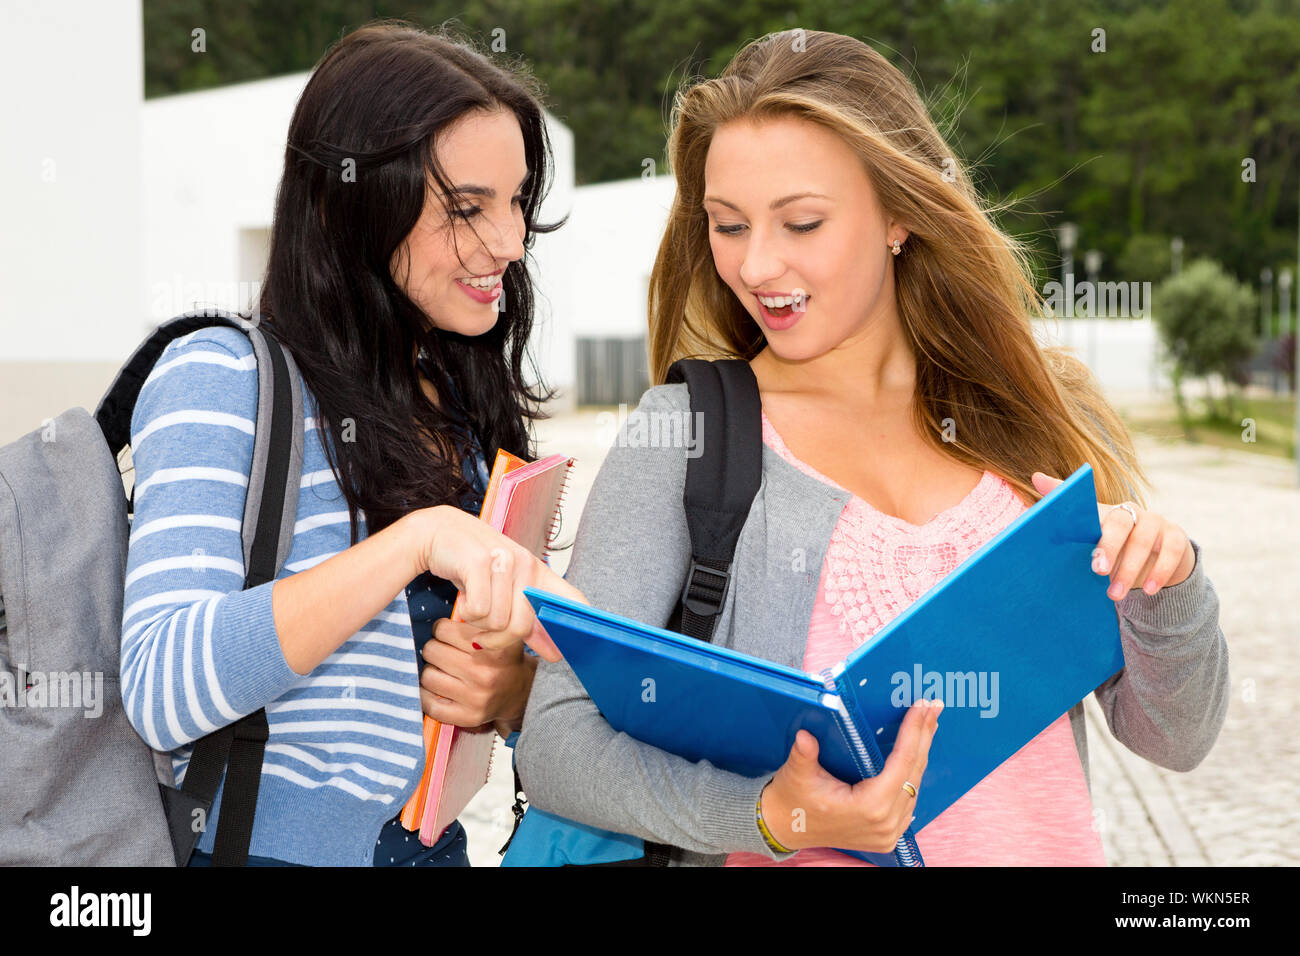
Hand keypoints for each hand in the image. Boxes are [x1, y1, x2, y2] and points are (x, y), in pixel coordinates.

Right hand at [408, 505, 589, 661]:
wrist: (436, 531)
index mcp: (538, 570)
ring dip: (477, 624)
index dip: (573, 628)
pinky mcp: (479, 562)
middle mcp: (526, 563)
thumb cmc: (471, 564)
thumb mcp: (504, 590)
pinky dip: (465, 614)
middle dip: (497, 639)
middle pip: (521, 627)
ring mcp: (504, 560)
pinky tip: (463, 598)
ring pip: (497, 622)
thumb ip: (530, 622)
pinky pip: (478, 611)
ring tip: (472, 605)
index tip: (560, 653)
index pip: (572, 600)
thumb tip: (556, 655)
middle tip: (482, 632)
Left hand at [419, 617, 536, 731]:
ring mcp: (476, 698)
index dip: (442, 630)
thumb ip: (476, 620)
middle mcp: (485, 673)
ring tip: (444, 670)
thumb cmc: (503, 658)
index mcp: (492, 647)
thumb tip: (446, 614)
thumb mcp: (498, 632)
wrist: (522, 692)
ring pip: (427, 676)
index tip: (448, 634)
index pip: (443, 629)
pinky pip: (429, 704)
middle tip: (444, 652)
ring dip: (432, 671)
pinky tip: (438, 689)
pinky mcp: (468, 717)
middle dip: (435, 648)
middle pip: (431, 650)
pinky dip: (427, 695)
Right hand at [758, 698, 941, 853]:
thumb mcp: (796, 774)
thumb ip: (804, 755)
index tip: (922, 707)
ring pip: (914, 786)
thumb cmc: (793, 799)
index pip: (901, 762)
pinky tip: (917, 753)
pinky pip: (908, 800)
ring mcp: (889, 832)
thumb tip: (806, 736)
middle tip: (933, 707)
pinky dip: (912, 774)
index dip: (913, 732)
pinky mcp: (887, 834)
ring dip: (921, 753)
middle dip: (924, 736)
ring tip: (927, 724)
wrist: (786, 827)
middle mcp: (885, 823)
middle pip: (914, 772)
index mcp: (869, 808)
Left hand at [1030, 472, 1195, 600]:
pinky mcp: (1177, 538)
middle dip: (1108, 547)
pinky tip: (1151, 590)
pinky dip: (1160, 572)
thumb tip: (1036, 480)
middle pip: (1119, 524)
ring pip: (1144, 541)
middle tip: (1096, 571)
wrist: (1156, 560)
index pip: (1088, 504)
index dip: (1070, 500)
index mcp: (1105, 511)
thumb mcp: (1090, 543)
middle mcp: (1131, 511)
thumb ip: (1067, 528)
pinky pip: (1172, 552)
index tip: (1052, 504)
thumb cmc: (1113, 549)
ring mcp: (1156, 522)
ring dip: (1130, 569)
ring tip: (1116, 594)